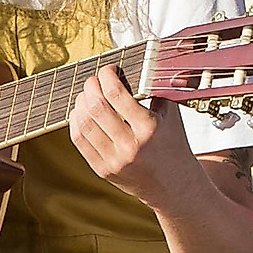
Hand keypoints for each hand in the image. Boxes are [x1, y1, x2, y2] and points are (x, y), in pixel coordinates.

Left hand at [69, 65, 200, 209]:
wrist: (175, 187)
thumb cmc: (173, 147)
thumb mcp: (173, 118)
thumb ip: (157, 93)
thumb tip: (141, 66)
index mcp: (150, 130)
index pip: (116, 95)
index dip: (107, 76)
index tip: (109, 70)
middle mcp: (131, 146)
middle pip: (96, 107)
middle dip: (91, 87)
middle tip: (94, 81)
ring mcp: (115, 160)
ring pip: (84, 123)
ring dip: (81, 103)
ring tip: (87, 96)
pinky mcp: (103, 170)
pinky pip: (79, 140)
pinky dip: (76, 121)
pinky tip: (82, 113)